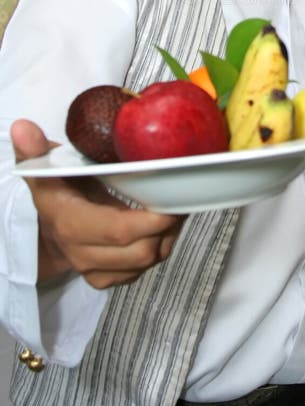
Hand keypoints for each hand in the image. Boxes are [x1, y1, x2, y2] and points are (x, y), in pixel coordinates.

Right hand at [11, 119, 183, 288]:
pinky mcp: (108, 279)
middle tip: (181, 198)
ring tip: (175, 208)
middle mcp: (83, 253)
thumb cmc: (55, 192)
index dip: (152, 221)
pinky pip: (143, 271)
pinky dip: (159, 249)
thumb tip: (22, 126)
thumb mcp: (44, 169)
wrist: (48, 230)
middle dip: (168, 227)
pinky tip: (162, 227)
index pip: (119, 231)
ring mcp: (97, 270)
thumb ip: (35, 150)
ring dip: (168, 237)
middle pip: (140, 251)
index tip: (173, 202)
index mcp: (70, 224)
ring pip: (147, 262)